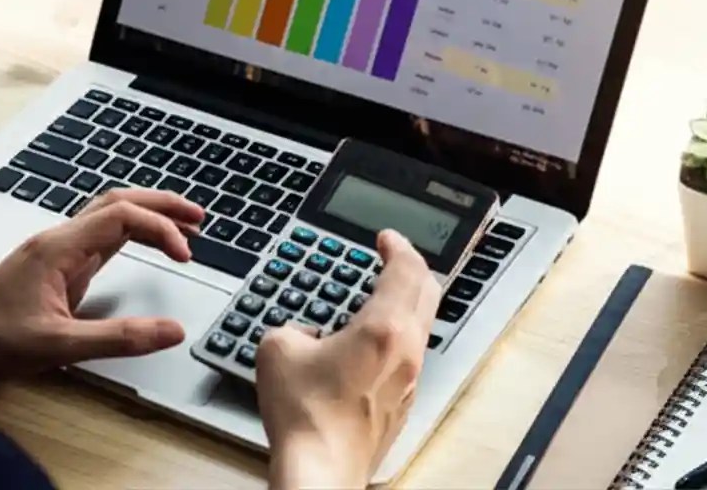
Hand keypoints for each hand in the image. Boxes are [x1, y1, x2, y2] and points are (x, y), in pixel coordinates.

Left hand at [0, 189, 202, 386]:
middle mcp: (59, 240)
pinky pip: (103, 233)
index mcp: (59, 248)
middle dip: (163, 204)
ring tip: (185, 227)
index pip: (123, 216)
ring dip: (149, 214)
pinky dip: (134, 231)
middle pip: (119, 201)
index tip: (186, 255)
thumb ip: (119, 338)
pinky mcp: (57, 263)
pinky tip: (148, 243)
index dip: (162, 229)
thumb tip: (172, 330)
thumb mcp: (59, 347)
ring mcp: (57, 250)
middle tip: (200, 217)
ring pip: (111, 213)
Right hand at [257, 230, 441, 489]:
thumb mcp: (278, 349)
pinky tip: (367, 345)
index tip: (386, 239)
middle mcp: (407, 350)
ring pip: (421, 325)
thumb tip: (304, 333)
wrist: (322, 471)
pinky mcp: (403, 401)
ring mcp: (410, 378)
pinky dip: (396, 336)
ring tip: (375, 300)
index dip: (397, 246)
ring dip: (404, 303)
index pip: (406, 268)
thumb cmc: (307, 418)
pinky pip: (408, 355)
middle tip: (392, 259)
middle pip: (427, 291)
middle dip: (411, 268)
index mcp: (384, 328)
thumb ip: (292, 325)